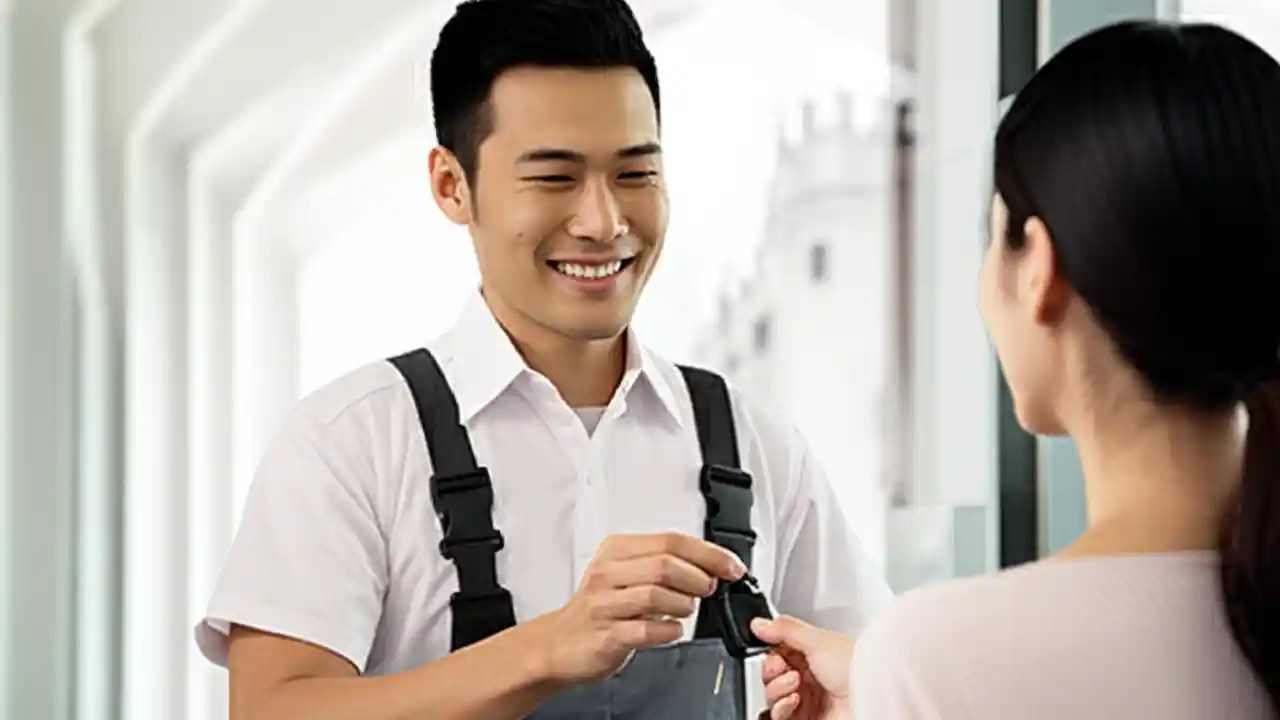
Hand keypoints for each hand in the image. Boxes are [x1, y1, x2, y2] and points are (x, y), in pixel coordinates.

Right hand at [525, 532, 746, 685]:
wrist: (561, 643)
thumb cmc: (600, 608)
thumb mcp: (626, 574)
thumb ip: (662, 565)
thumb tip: (711, 563)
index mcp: (616, 551)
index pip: (671, 540)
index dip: (708, 553)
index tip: (731, 566)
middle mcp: (608, 574)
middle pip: (665, 564)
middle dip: (698, 577)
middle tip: (708, 588)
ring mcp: (604, 604)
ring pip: (655, 594)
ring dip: (684, 604)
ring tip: (687, 609)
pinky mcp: (605, 635)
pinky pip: (644, 630)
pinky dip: (668, 631)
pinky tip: (672, 630)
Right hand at [752, 616, 854, 719]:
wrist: (872, 692)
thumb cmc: (855, 664)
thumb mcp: (815, 638)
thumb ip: (784, 628)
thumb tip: (758, 623)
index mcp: (811, 654)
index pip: (776, 655)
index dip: (770, 655)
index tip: (775, 654)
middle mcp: (808, 677)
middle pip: (770, 677)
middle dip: (772, 672)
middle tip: (784, 668)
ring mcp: (807, 700)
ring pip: (772, 697)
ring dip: (777, 689)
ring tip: (794, 683)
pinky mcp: (806, 719)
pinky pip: (779, 716)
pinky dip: (781, 708)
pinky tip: (794, 699)